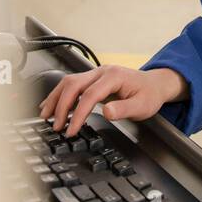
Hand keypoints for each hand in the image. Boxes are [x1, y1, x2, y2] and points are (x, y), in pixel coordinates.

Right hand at [38, 65, 189, 138]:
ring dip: (56, 98)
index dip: (78, 113)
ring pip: (69, 82)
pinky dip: (60, 95)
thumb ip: (124, 109)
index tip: (71, 129)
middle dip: (62, 106)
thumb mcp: (142, 106)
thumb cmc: (149, 95)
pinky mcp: (93, 79)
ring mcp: (96, 74)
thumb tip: (107, 112)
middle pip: (74, 85)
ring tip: (45, 115)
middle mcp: (102, 72)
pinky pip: (72, 84)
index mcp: (114, 77)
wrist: (155, 85)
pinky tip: (52, 105)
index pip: (90, 95)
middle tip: (56, 125)